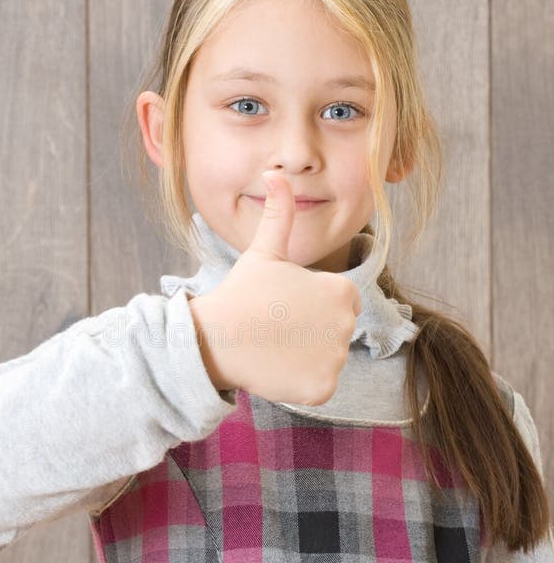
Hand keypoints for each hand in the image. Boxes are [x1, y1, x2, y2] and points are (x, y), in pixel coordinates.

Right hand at [189, 171, 361, 405]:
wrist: (216, 338)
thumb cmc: (242, 292)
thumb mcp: (265, 250)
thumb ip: (280, 214)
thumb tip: (276, 173)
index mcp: (342, 291)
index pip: (339, 303)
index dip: (309, 304)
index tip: (283, 305)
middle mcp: (347, 325)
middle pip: (335, 332)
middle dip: (311, 331)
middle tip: (276, 326)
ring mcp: (336, 360)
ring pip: (326, 360)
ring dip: (305, 357)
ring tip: (274, 346)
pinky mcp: (323, 389)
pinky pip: (319, 387)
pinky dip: (301, 383)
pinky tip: (277, 369)